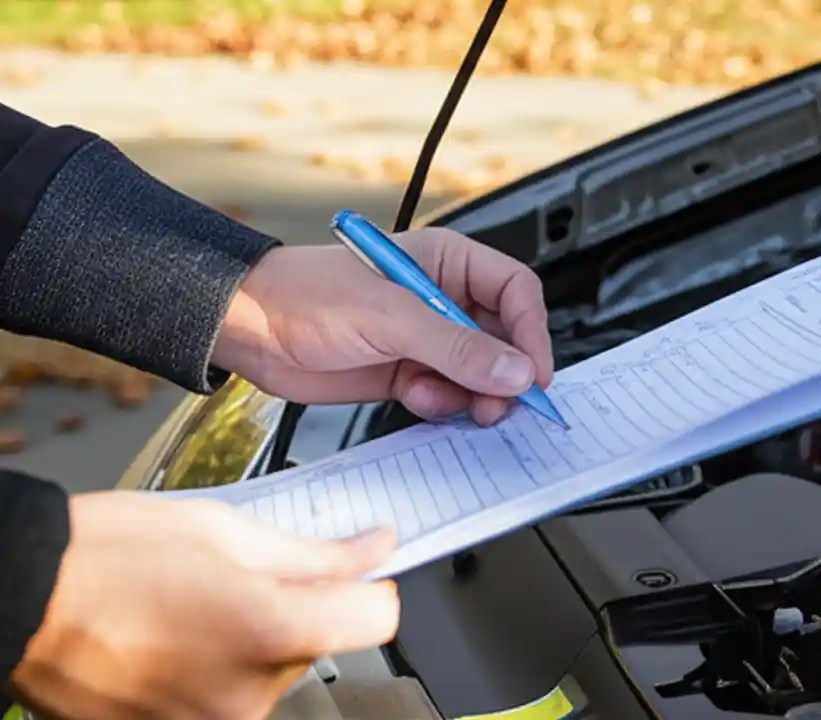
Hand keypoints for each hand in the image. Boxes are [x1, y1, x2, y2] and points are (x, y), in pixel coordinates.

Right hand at [9, 492, 398, 719]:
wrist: (20, 597)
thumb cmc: (105, 555)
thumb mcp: (225, 530)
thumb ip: (314, 553)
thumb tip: (374, 551)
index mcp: (270, 630)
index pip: (377, 620)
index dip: (369, 589)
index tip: (353, 574)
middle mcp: (248, 696)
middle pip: (317, 647)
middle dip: (293, 611)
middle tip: (232, 581)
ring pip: (271, 675)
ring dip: (251, 644)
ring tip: (189, 612)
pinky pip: (227, 702)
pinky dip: (214, 673)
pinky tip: (172, 643)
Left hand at [212, 227, 553, 425]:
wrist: (247, 328)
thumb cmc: (305, 295)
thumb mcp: (391, 319)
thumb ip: (457, 347)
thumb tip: (515, 370)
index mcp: (448, 263)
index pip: (515, 294)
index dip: (530, 334)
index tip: (532, 374)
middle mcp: (442, 299)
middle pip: (503, 340)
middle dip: (503, 375)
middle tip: (498, 405)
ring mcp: (424, 339)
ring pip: (478, 374)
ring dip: (471, 395)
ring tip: (447, 402)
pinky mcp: (405, 372)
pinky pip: (447, 395)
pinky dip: (441, 406)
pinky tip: (417, 400)